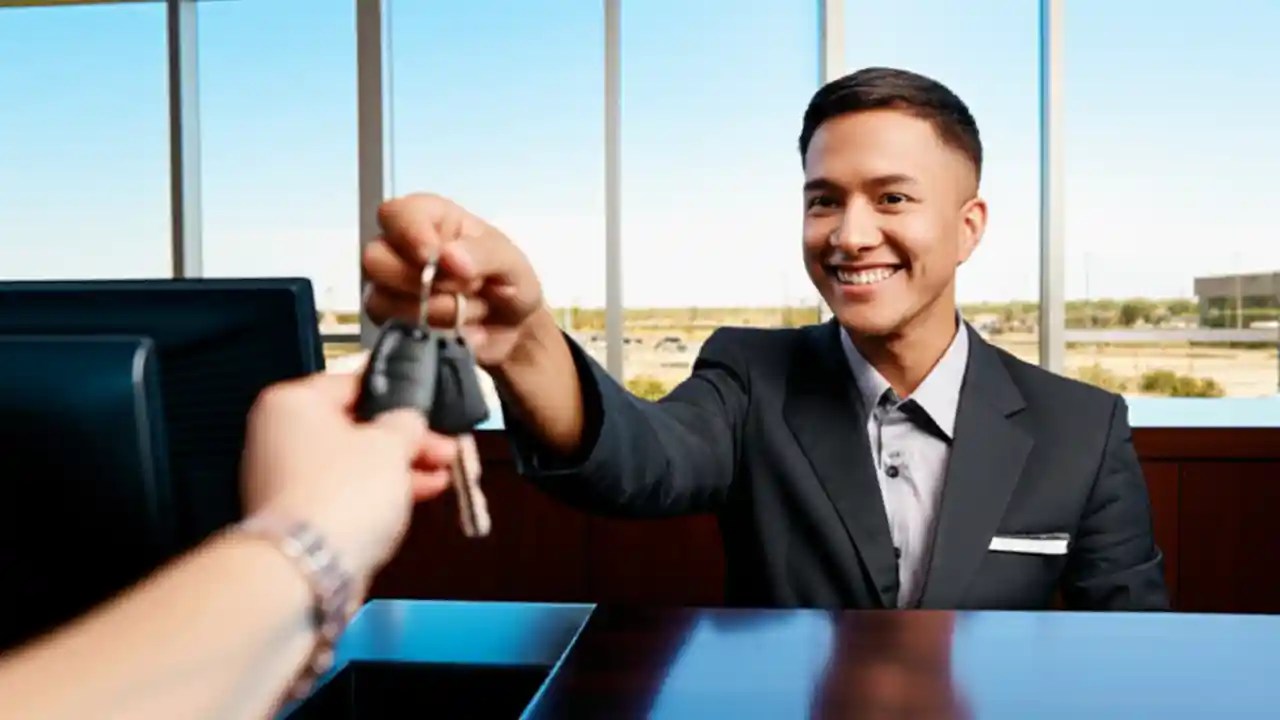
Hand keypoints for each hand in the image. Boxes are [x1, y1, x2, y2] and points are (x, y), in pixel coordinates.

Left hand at [238, 372, 458, 580]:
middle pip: (356, 426)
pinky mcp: (301, 516)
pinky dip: (380, 490)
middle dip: (406, 438)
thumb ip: (405, 421)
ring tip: (444, 471)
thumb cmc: (348, 488)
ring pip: (355, 461)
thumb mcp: (391, 443)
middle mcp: (281, 435)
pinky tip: (422, 493)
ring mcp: (288, 478)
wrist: (308, 568)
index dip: (398, 392)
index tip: (432, 404)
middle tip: (446, 445)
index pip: (352, 383)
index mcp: (293, 402)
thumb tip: (406, 419)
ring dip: (400, 466)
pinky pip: (347, 491)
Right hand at [361, 193, 545, 366]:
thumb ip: (483, 254)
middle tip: (464, 288)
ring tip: (470, 309)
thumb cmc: (508, 281)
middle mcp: (402, 248)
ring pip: (383, 299)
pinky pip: (396, 328)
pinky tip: (460, 329)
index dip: (409, 234)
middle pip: (375, 259)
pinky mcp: (393, 321)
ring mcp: (392, 286)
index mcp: (430, 218)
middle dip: (422, 282)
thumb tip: (449, 256)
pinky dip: (433, 332)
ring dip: (435, 311)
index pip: (396, 214)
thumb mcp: (510, 262)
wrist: (514, 330)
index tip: (432, 256)